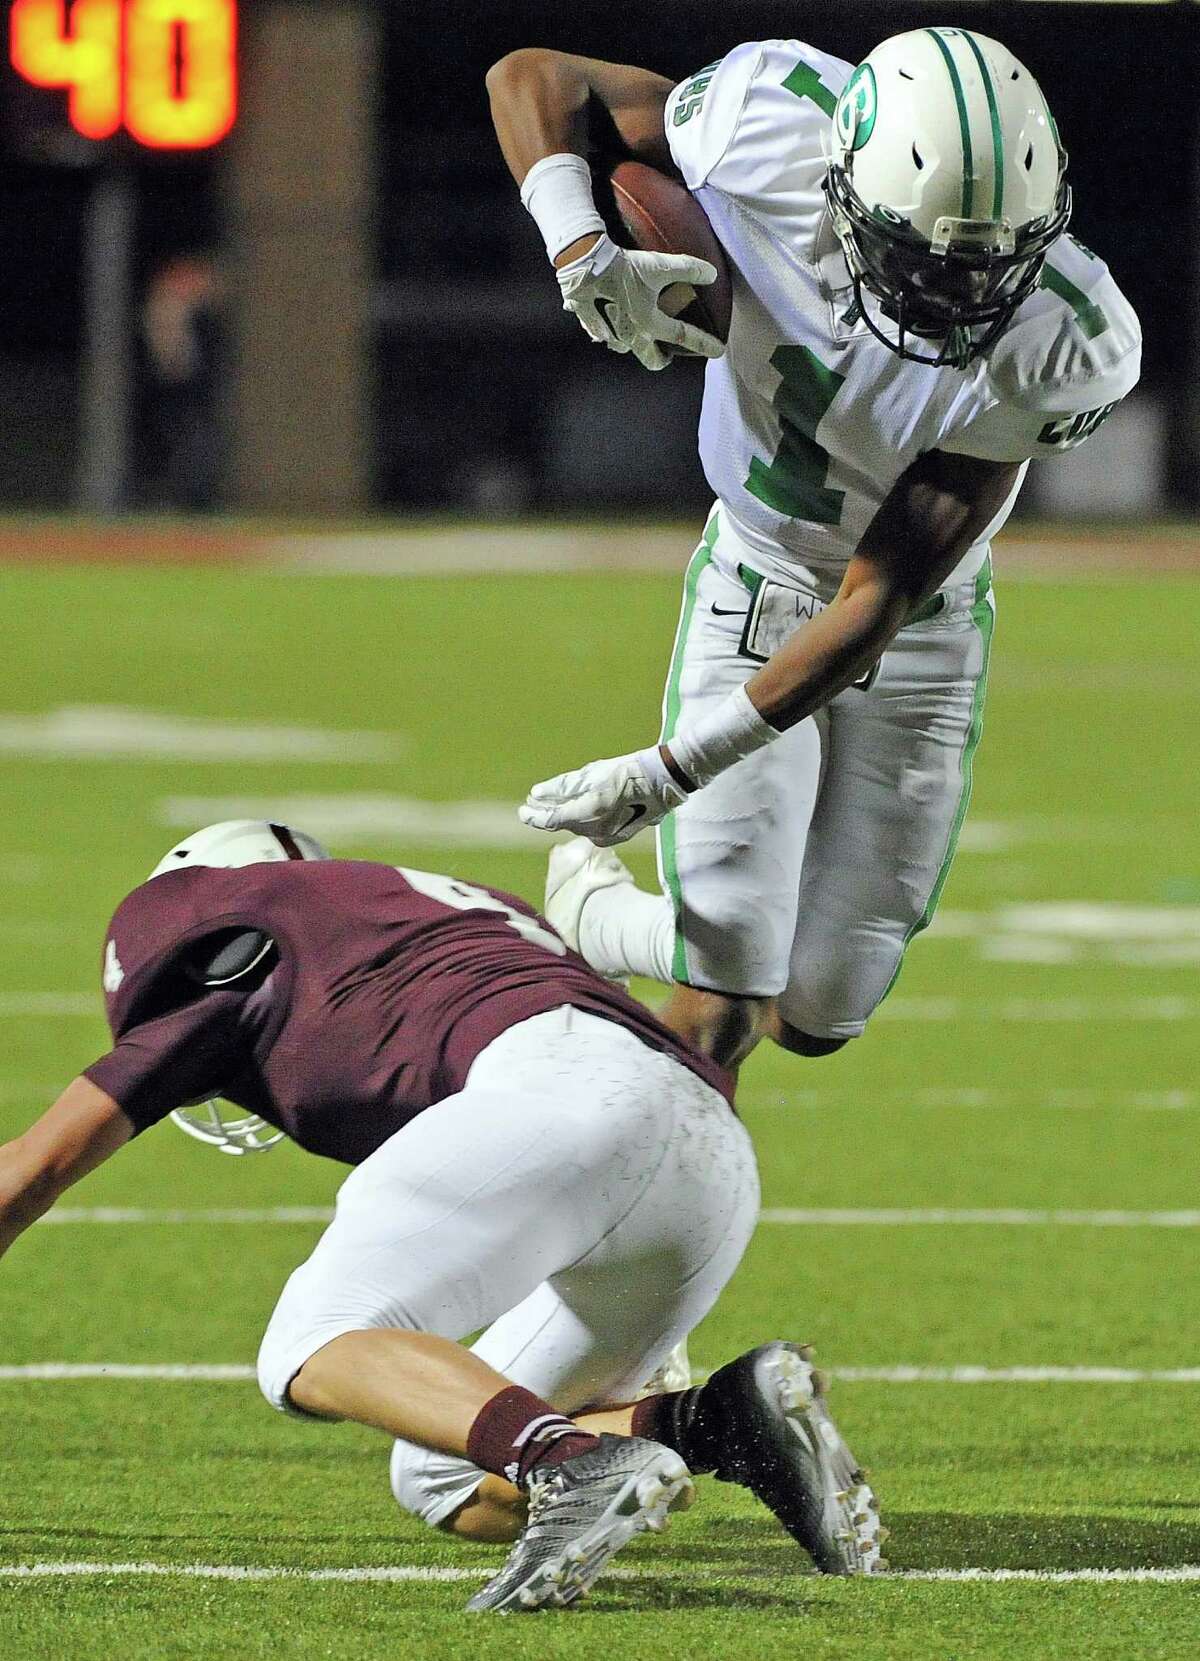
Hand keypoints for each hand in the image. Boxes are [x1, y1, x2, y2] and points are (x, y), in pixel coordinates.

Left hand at [519, 749, 687, 845]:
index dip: (534, 817)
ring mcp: (609, 836)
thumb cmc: (627, 770)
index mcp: (590, 810)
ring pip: (578, 828)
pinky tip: (584, 808)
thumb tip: (536, 794)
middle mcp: (598, 829)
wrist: (662, 781)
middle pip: (564, 824)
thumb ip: (562, 786)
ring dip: (568, 817)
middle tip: (536, 803)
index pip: (552, 820)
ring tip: (558, 803)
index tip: (522, 811)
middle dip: (550, 814)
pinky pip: (593, 831)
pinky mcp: (618, 837)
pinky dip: (584, 821)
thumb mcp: (592, 773)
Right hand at [556, 234, 724, 370]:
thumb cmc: (624, 268)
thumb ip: (688, 269)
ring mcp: (610, 333)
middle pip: (651, 359)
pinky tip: (608, 326)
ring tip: (639, 335)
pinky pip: (601, 335)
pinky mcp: (591, 323)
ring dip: (634, 344)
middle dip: (662, 359)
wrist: (585, 264)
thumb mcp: (660, 266)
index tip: (717, 351)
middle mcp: (631, 335)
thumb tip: (712, 274)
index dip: (703, 343)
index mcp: (649, 324)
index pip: (683, 337)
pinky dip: (607, 333)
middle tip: (668, 354)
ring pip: (625, 348)